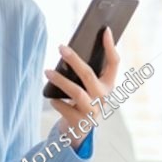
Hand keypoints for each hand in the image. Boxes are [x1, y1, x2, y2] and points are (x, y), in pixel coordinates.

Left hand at [44, 27, 119, 149]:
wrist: (79, 131)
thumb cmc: (82, 101)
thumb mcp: (87, 87)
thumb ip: (83, 72)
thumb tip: (68, 51)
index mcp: (108, 85)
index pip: (114, 63)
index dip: (110, 46)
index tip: (105, 30)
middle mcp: (103, 98)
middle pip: (89, 75)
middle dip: (74, 60)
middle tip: (61, 47)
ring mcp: (92, 111)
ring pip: (76, 92)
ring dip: (60, 80)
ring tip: (47, 71)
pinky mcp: (80, 122)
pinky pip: (65, 108)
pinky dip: (56, 102)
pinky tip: (51, 98)